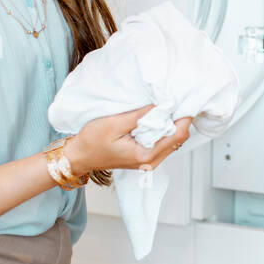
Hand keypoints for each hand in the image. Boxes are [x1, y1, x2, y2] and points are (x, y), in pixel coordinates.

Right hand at [65, 104, 191, 173]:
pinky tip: (157, 118)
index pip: (177, 136)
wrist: (79, 156)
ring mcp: (148, 161)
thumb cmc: (92, 142)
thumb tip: (160, 106)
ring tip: (165, 107)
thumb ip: (139, 116)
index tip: (184, 102)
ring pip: (172, 141)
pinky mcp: (144, 157)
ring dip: (171, 124)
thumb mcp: (114, 124)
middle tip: (174, 101)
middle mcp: (150, 161)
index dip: (184, 118)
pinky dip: (163, 130)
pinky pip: (162, 143)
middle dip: (179, 120)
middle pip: (178, 139)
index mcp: (145, 155)